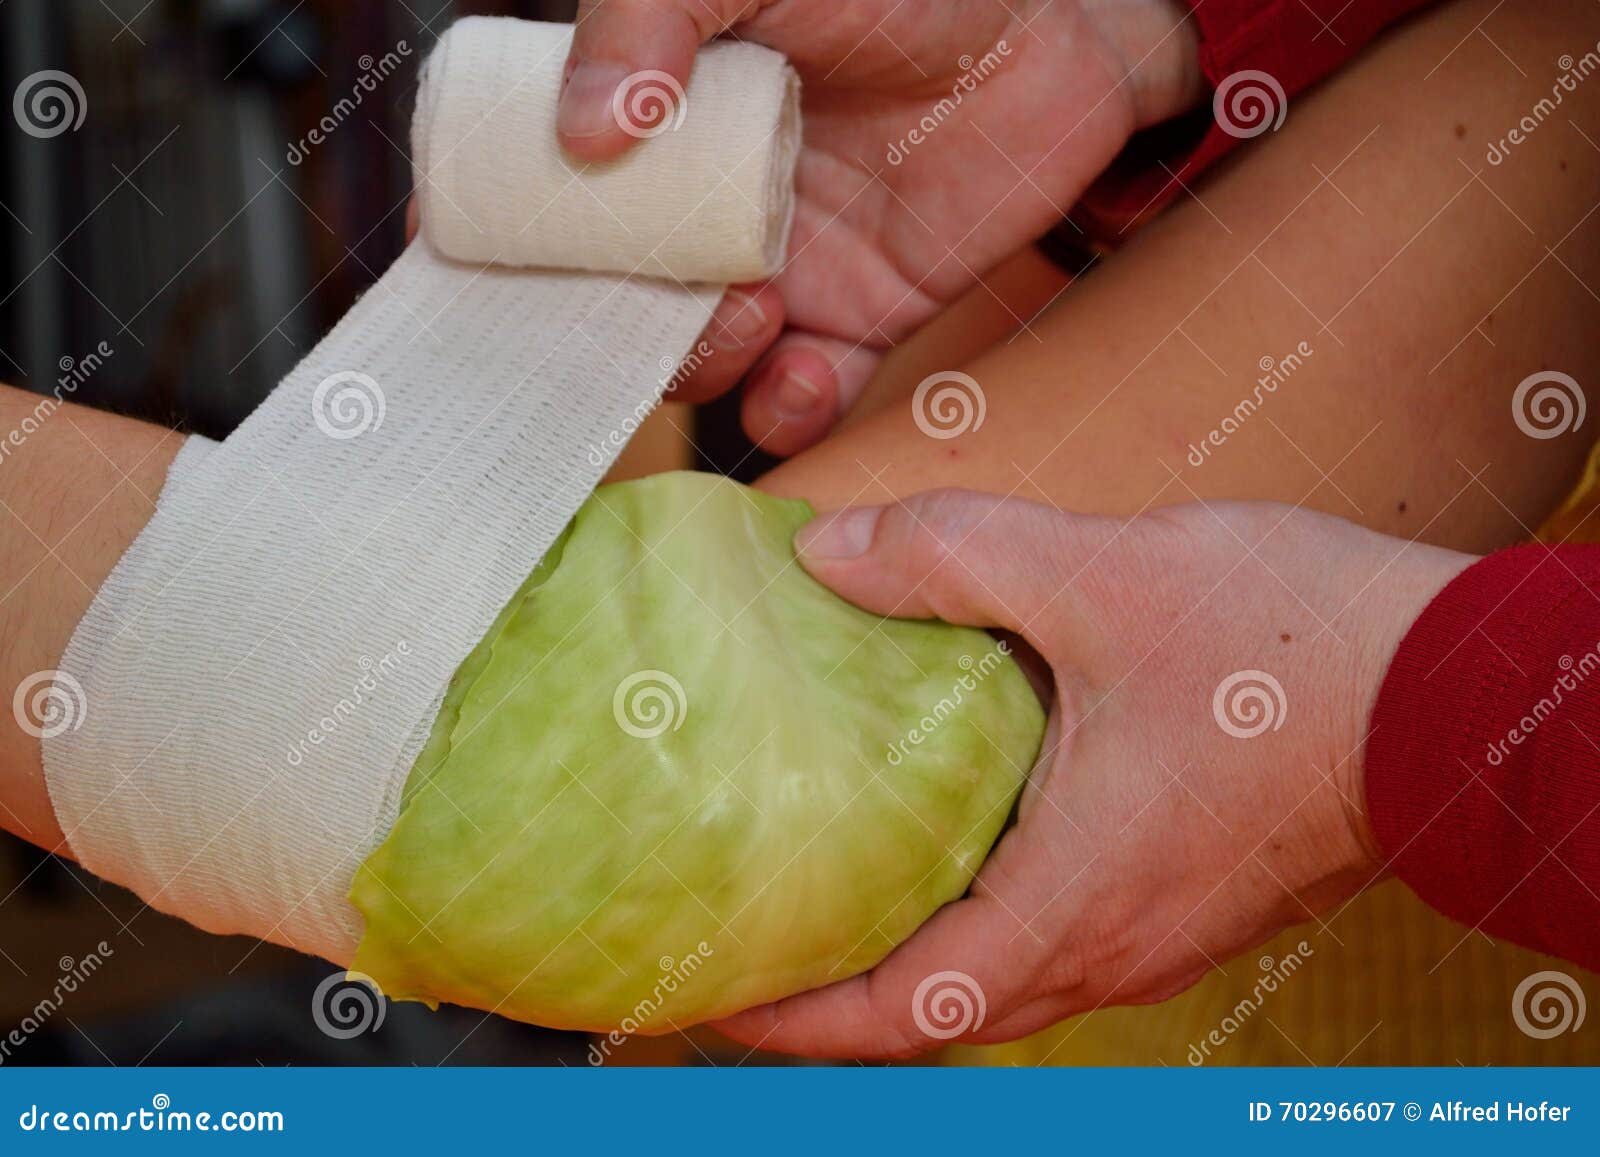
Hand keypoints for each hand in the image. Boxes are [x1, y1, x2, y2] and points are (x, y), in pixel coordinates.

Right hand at [557, 0, 1203, 453]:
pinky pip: (812, 389)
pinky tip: (805, 376)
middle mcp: (713, 201)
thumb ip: (651, 19)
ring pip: (707, 354)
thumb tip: (583, 129)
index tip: (492, 270)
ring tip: (757, 310)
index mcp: (665, 120)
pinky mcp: (868, 310)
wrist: (1061, 13)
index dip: (518, 240)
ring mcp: (789, 262)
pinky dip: (795, 407)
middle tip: (659, 299)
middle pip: (622, 296)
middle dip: (618, 324)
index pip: (561, 195)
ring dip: (707, 361)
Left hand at [713, 491, 1473, 1057]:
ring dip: (907, 965)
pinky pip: (1052, 940)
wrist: (1453, 685)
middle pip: (936, 1020)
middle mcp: (1107, 946)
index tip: (712, 994)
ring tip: (828, 902)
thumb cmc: (1301, 648)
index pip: (898, 1017)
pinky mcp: (1183, 894)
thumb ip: (950, 554)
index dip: (792, 1018)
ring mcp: (1152, 929)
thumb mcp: (1101, 573)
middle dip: (832, 1001)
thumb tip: (824, 553)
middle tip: (748, 944)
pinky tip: (947, 844)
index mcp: (1071, 906)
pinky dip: (975, 923)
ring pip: (997, 984)